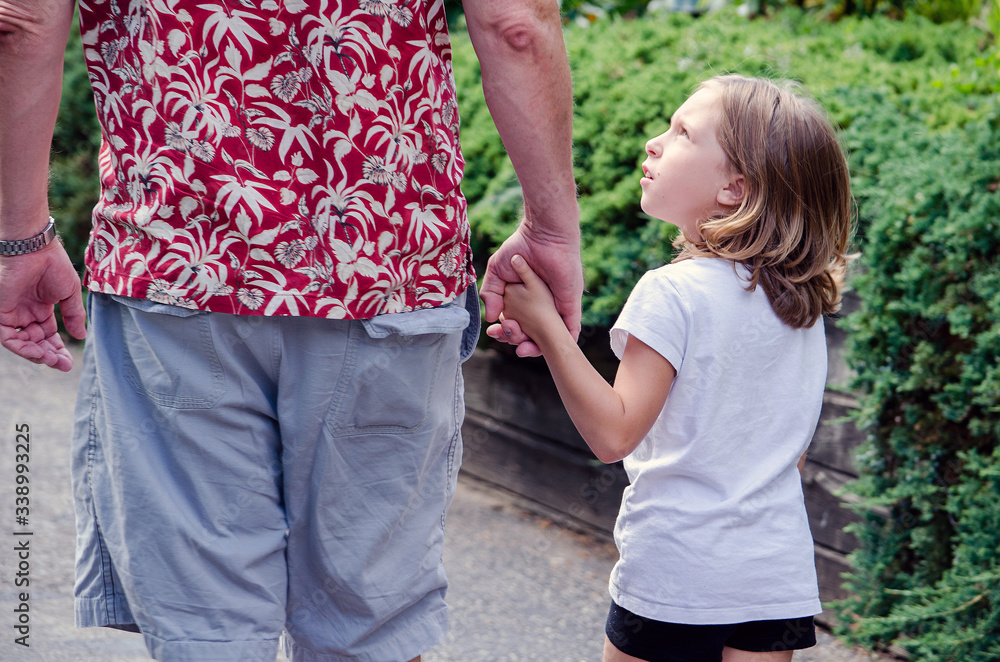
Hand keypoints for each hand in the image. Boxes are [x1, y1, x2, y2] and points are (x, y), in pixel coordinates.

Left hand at [0, 241, 85, 371]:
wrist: (35, 249)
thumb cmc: (53, 265)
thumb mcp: (69, 294)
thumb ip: (73, 315)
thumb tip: (81, 335)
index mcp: (41, 309)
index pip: (48, 336)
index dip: (58, 350)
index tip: (68, 362)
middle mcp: (26, 314)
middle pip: (36, 343)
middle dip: (49, 356)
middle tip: (63, 365)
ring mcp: (13, 314)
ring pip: (22, 343)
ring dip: (36, 355)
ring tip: (51, 360)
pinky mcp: (1, 313)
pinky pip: (8, 337)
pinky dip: (22, 347)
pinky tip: (38, 352)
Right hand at [500, 254, 565, 350]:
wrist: (543, 235)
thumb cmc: (521, 247)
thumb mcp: (498, 271)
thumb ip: (491, 293)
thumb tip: (491, 318)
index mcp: (525, 300)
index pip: (516, 323)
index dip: (505, 332)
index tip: (495, 333)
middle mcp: (541, 306)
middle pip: (531, 334)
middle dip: (518, 342)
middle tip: (508, 336)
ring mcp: (556, 306)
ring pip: (549, 336)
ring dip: (537, 347)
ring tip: (523, 349)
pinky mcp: (570, 304)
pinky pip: (571, 328)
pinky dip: (565, 340)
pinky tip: (556, 349)